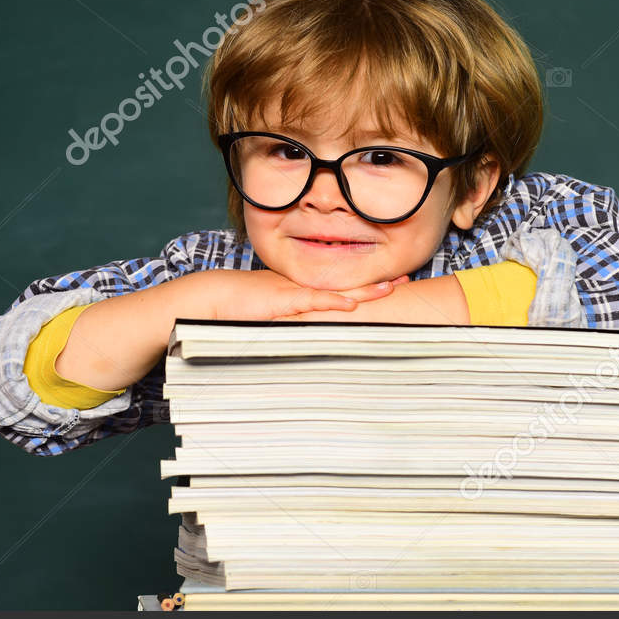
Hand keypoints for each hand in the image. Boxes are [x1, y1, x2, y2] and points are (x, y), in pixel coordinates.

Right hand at [181, 269, 409, 321]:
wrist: (213, 296)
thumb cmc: (237, 309)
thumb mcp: (270, 316)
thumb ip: (290, 324)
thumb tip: (310, 339)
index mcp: (301, 290)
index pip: (340, 286)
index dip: (365, 285)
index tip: (389, 284)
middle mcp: (302, 286)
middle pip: (346, 283)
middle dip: (376, 282)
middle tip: (405, 279)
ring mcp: (294, 291)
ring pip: (337, 288)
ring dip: (365, 289)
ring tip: (392, 286)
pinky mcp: (283, 299)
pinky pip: (314, 300)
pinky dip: (334, 300)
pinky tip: (353, 302)